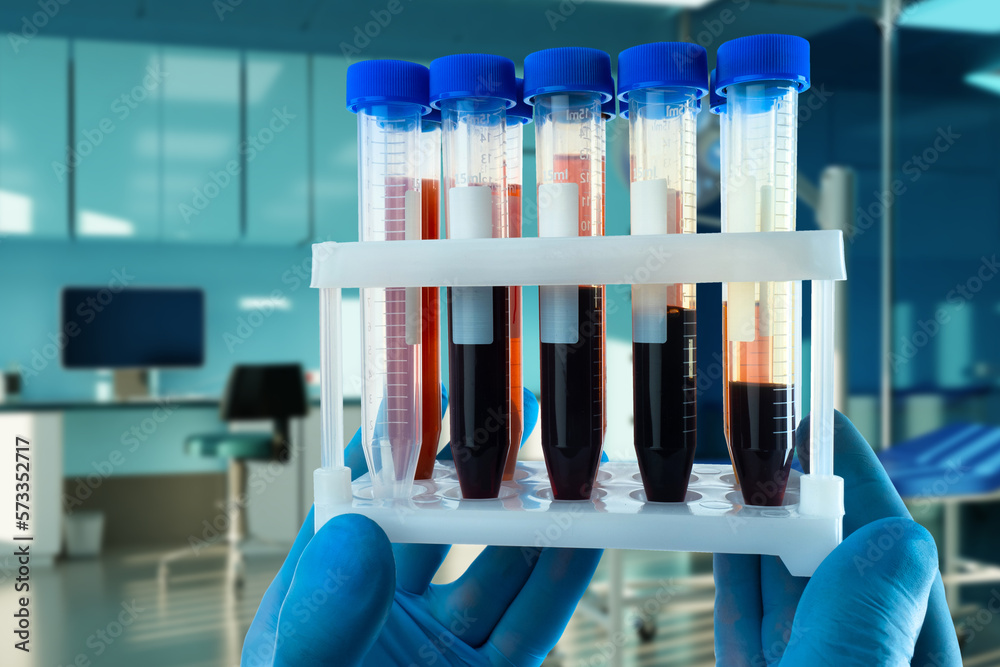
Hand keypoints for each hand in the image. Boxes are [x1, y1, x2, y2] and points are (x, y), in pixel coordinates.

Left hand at [242, 387, 602, 666]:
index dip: (389, 446)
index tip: (426, 394)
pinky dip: (562, 573)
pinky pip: (532, 617)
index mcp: (324, 606)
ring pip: (496, 564)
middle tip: (515, 415)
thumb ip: (325, 619)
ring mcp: (442, 652)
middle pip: (439, 524)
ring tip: (565, 461)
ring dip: (532, 513)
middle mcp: (385, 620)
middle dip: (478, 470)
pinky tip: (586, 531)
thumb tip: (353, 525)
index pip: (356, 504)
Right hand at [714, 411, 961, 665]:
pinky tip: (720, 535)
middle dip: (804, 504)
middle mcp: (854, 661)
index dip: (865, 489)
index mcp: (904, 666)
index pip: (896, 565)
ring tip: (736, 479)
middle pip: (835, 570)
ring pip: (786, 591)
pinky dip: (733, 575)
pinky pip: (746, 621)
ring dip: (759, 531)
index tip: (830, 428)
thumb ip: (865, 625)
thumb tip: (899, 536)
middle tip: (768, 446)